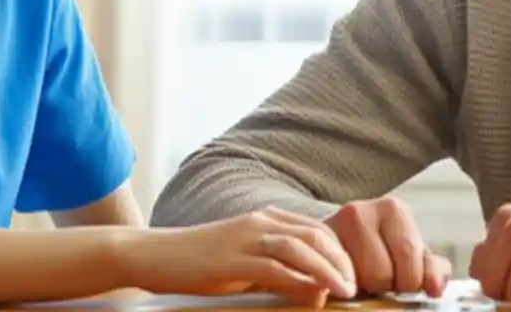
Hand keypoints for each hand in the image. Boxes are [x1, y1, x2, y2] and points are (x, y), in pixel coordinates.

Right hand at [125, 207, 356, 306]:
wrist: (153, 255)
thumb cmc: (199, 264)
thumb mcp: (245, 265)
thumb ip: (278, 272)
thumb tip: (314, 290)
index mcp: (265, 219)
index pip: (317, 229)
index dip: (341, 251)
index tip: (354, 275)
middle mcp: (260, 221)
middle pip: (315, 234)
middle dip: (341, 260)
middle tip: (357, 285)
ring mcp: (245, 238)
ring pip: (300, 246)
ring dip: (327, 268)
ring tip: (345, 289)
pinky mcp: (231, 260)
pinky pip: (273, 267)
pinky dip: (298, 279)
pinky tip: (313, 292)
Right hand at [323, 196, 450, 296]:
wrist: (335, 246)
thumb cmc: (380, 252)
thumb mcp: (410, 257)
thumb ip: (430, 269)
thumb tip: (436, 286)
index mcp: (393, 208)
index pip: (409, 259)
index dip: (409, 281)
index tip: (401, 278)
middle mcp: (360, 210)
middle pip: (381, 272)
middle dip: (385, 285)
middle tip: (379, 278)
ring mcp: (331, 225)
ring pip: (355, 280)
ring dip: (361, 287)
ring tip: (361, 277)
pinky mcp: (312, 245)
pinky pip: (330, 279)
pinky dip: (339, 286)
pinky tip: (343, 279)